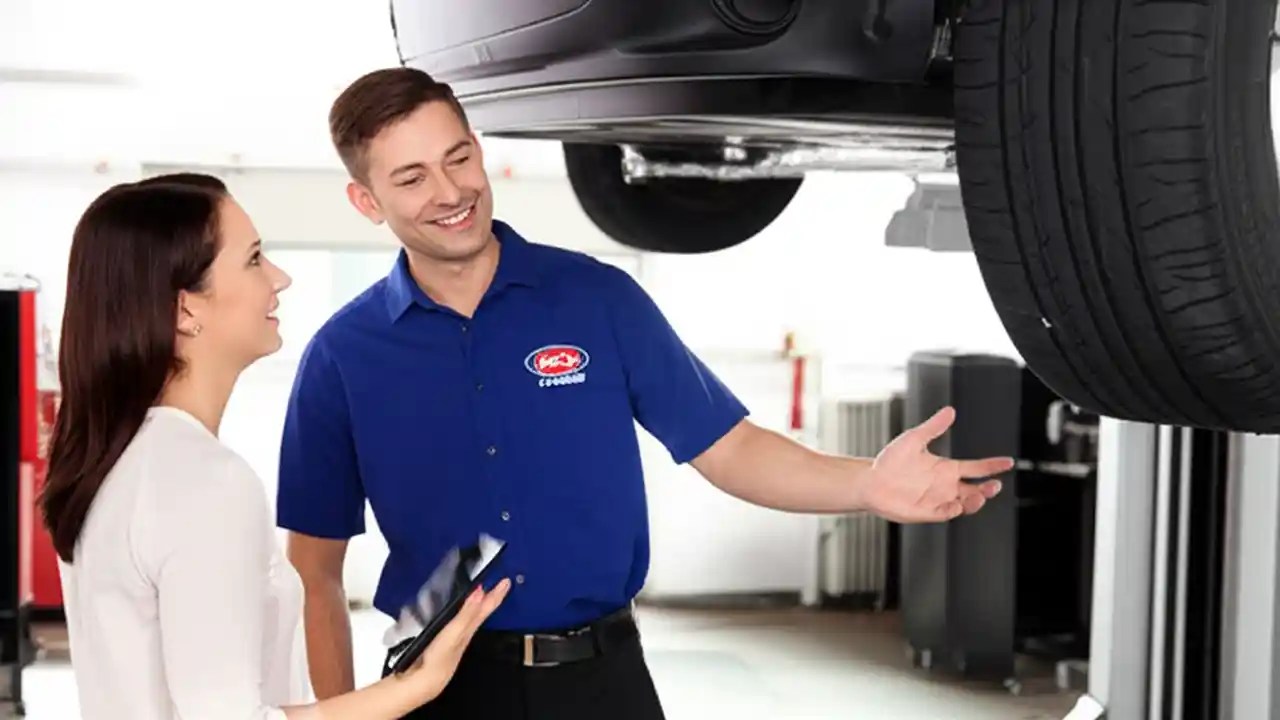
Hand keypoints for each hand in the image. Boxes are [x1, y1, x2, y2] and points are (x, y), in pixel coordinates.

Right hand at [403, 578, 511, 701]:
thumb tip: (480, 591)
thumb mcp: (455, 632)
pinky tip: (461, 614)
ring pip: (473, 617)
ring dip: (479, 605)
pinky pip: (461, 624)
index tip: (506, 581)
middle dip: (492, 597)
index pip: (488, 607)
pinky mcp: (446, 641)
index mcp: (470, 627)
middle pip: (483, 611)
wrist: (425, 681)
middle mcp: (466, 631)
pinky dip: (465, 615)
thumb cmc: (439, 659)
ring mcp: (457, 637)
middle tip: (502, 584)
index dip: (497, 593)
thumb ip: (467, 612)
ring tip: (484, 595)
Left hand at [859, 406, 1012, 522]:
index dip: (992, 465)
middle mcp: (945, 485)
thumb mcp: (914, 439)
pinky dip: (954, 510)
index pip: (976, 468)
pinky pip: (946, 513)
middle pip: (976, 489)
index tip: (1007, 462)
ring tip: (980, 496)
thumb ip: (933, 427)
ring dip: (975, 501)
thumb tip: (950, 411)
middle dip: (988, 488)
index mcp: (946, 468)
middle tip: (995, 484)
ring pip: (965, 503)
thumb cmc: (890, 461)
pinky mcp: (927, 512)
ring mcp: (937, 500)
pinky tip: (958, 505)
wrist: (870, 481)